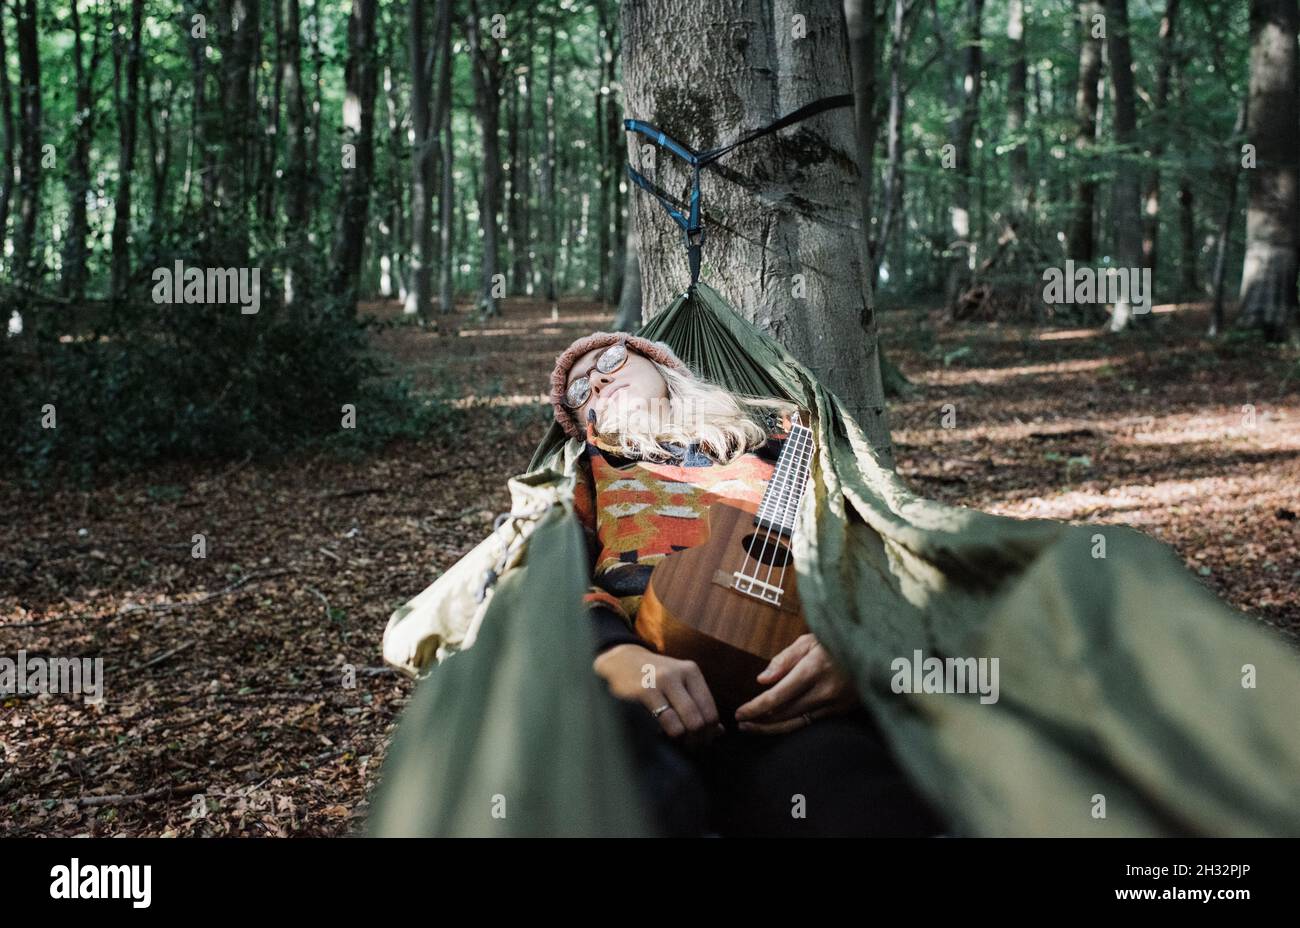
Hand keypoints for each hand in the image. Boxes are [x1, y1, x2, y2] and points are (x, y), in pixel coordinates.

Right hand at [593, 644, 725, 746]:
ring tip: (675, 742)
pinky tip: (659, 734)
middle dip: (696, 740)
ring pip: (680, 726)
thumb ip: (699, 703)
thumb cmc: (654, 675)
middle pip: (697, 721)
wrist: (620, 661)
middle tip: (690, 746)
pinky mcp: (641, 692)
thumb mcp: (680, 682)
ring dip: (680, 741)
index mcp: (690, 671)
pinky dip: (662, 735)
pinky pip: (660, 724)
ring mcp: (658, 682)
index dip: (709, 733)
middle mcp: (676, 674)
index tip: (703, 741)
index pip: (710, 711)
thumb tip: (720, 732)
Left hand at [733, 633, 860, 733]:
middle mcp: (825, 690)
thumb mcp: (809, 640)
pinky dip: (791, 725)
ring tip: (752, 728)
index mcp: (813, 669)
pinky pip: (811, 722)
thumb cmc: (837, 640)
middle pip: (785, 714)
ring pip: (797, 723)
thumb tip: (762, 680)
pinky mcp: (842, 711)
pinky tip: (776, 725)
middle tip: (741, 723)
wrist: (875, 649)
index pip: (777, 696)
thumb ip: (784, 659)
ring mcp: (835, 703)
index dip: (756, 707)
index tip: (739, 713)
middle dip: (760, 721)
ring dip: (772, 728)